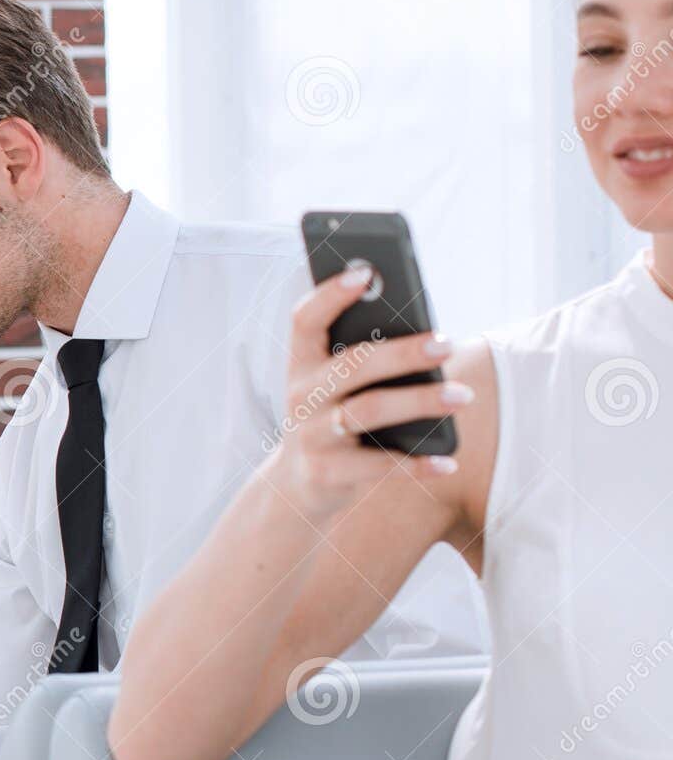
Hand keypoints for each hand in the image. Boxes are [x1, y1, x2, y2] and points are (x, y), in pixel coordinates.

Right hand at [271, 265, 473, 521]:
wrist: (296, 487)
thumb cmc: (331, 420)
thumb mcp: (334, 388)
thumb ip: (363, 360)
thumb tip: (429, 338)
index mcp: (301, 364)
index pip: (305, 320)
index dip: (330, 294)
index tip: (366, 273)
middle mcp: (301, 396)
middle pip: (353, 365)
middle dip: (403, 352)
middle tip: (446, 344)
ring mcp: (311, 436)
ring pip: (369, 411)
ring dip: (420, 402)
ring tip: (463, 396)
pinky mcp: (326, 473)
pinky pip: (378, 466)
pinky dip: (416, 464)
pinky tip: (446, 461)